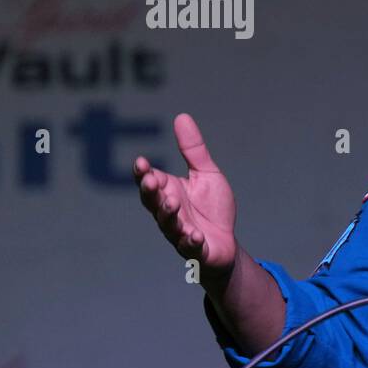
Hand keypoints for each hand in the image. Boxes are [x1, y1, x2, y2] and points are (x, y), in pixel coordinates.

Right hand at [133, 113, 237, 275]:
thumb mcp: (206, 174)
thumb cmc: (212, 209)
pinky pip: (191, 248)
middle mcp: (168, 213)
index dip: (143, 173)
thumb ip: (193, 150)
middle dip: (150, 192)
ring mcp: (180, 234)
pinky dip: (191, 242)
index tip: (141, 162)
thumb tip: (181, 116)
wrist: (226, 244)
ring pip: (168, 225)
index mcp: (168, 193)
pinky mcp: (196, 251)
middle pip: (153, 203)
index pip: (149, 181)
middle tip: (151, 180)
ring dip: (168, 214)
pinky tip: (195, 235)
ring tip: (172, 203)